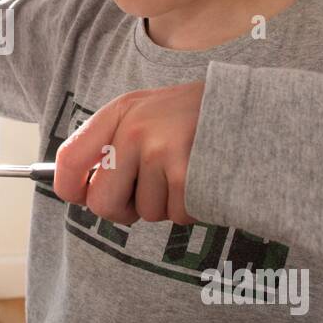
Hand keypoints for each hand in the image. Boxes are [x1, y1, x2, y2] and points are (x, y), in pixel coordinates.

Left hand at [52, 82, 204, 225]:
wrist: (253, 108)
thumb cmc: (193, 119)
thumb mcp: (147, 113)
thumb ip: (113, 145)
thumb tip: (80, 192)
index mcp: (119, 113)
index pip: (69, 159)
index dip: (70, 188)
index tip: (79, 195)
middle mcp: (133, 130)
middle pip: (102, 203)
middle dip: (123, 209)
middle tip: (146, 194)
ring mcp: (159, 152)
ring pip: (146, 213)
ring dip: (167, 204)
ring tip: (186, 172)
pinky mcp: (186, 175)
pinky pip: (177, 215)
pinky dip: (192, 207)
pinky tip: (203, 179)